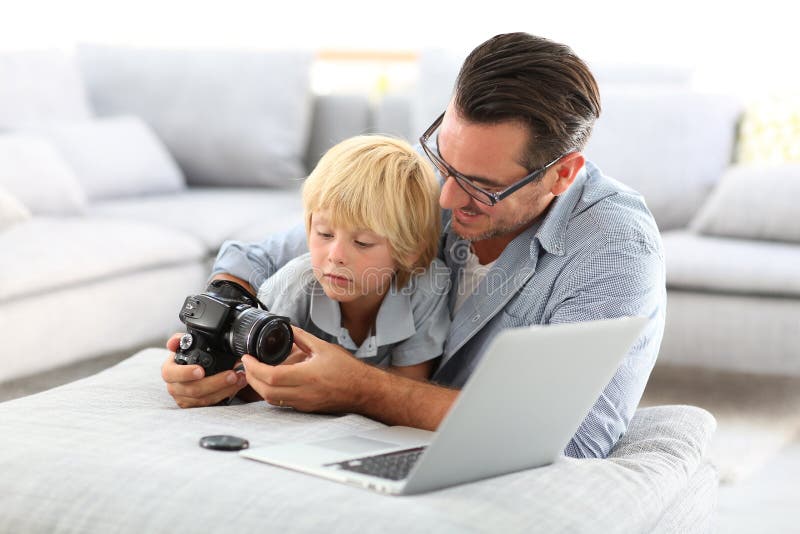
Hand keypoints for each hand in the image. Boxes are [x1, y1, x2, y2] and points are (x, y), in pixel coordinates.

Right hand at [161, 333, 248, 407]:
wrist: (191, 371)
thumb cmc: (188, 359)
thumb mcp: (183, 347)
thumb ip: (180, 340)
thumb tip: (174, 341)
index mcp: (169, 371)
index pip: (172, 374)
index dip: (186, 373)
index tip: (201, 371)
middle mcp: (175, 387)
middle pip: (194, 389)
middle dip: (216, 382)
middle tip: (232, 374)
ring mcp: (184, 399)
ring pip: (205, 398)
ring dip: (225, 388)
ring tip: (239, 378)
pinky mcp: (196, 406)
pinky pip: (212, 403)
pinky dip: (226, 394)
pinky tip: (237, 385)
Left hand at [241, 326, 372, 412]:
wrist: (362, 389)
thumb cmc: (348, 370)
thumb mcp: (323, 347)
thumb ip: (302, 338)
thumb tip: (287, 328)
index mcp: (308, 376)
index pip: (273, 376)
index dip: (255, 367)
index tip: (247, 358)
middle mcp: (304, 392)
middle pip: (267, 391)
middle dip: (251, 378)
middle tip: (247, 365)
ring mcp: (304, 402)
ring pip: (272, 400)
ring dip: (259, 387)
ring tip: (255, 373)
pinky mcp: (305, 407)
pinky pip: (281, 403)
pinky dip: (271, 393)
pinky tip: (271, 382)